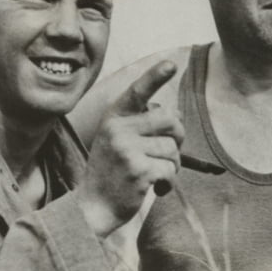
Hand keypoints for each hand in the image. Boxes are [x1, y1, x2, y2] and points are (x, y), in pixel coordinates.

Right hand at [76, 59, 183, 236]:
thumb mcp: (120, 141)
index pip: (137, 92)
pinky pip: (171, 170)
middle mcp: (118, 129)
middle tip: (167, 154)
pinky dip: (168, 182)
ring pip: (173, 149)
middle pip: (171, 121)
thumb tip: (177, 114)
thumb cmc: (113, 171)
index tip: (171, 64)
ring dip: (171, 166)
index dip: (155, 76)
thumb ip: (142, 124)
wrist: (94, 207)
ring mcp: (127, 149)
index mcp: (114, 118)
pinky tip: (155, 188)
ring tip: (153, 174)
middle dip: (178, 138)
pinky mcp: (138, 171)